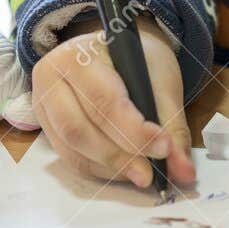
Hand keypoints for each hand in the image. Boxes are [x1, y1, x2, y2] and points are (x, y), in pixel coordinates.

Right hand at [31, 14, 196, 187]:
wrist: (115, 53)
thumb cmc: (138, 62)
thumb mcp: (160, 82)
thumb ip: (172, 127)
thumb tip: (184, 173)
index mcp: (78, 56)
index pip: (103, 100)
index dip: (133, 130)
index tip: (163, 149)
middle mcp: (50, 79)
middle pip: (79, 128)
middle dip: (119, 156)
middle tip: (150, 174)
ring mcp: (43, 106)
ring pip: (72, 148)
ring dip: (110, 168)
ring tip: (142, 174)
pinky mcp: (47, 129)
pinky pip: (71, 159)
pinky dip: (101, 170)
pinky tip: (124, 171)